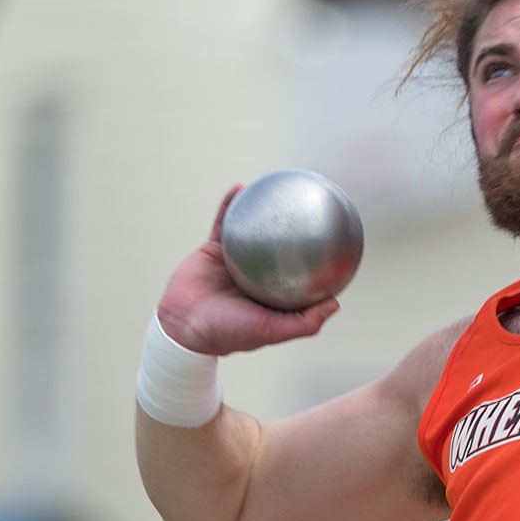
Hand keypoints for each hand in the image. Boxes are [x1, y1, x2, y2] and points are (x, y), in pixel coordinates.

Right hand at [155, 185, 341, 354]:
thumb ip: (304, 322)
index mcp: (273, 294)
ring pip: (255, 230)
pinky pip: (224, 221)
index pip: (302, 276)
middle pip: (283, 248)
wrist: (182, 326)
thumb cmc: (228, 333)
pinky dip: (231, 204)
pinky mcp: (214, 249)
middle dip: (297, 229)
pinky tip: (243, 187)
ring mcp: (236, 260)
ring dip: (266, 209)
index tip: (338, 245)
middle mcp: (257, 275)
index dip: (319, 262)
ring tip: (281, 189)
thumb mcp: (271, 331)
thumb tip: (335, 304)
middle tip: (314, 207)